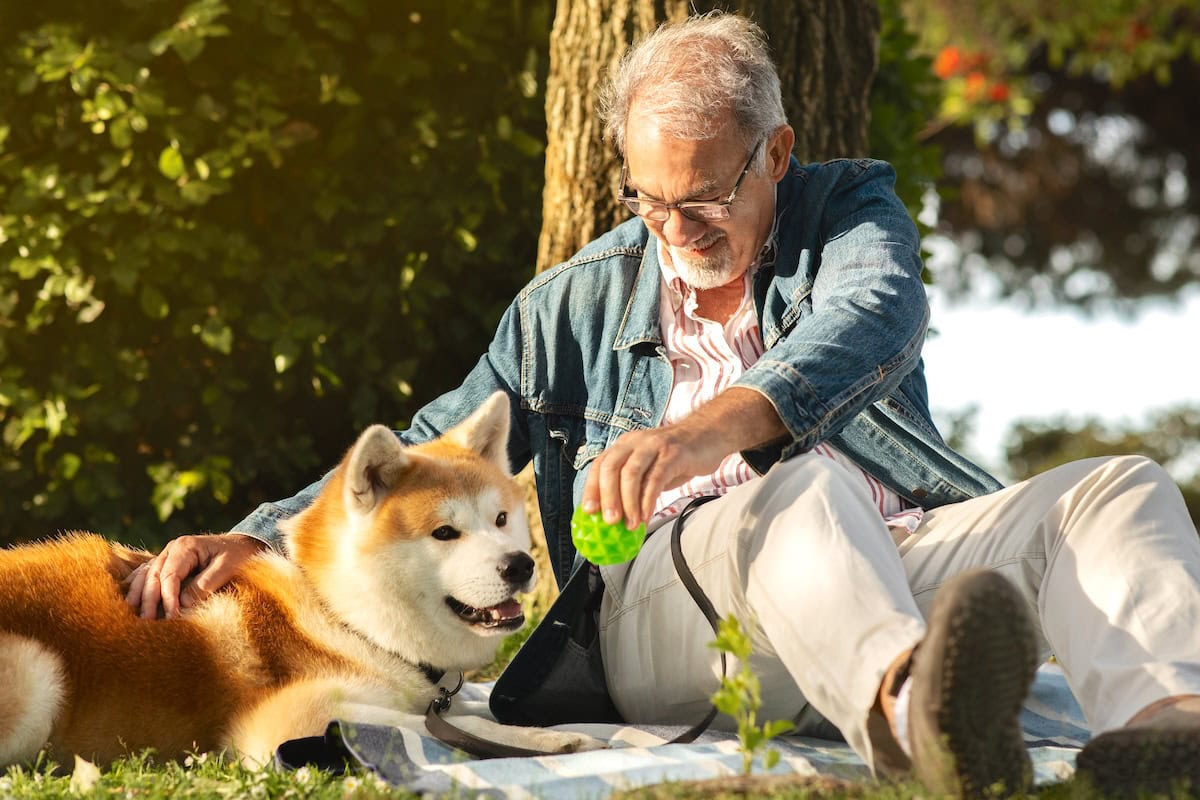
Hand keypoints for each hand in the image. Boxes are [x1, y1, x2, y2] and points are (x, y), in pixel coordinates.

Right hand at [123, 533, 265, 619]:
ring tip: (133, 613)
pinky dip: (138, 585)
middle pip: (154, 576)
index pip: (170, 575)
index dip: (168, 598)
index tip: (171, 617)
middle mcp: (172, 549)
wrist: (241, 544)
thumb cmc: (237, 555)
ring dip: (139, 594)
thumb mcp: (228, 567)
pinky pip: (147, 573)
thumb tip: (182, 603)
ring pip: (146, 574)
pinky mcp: (168, 563)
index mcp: (185, 547)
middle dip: (149, 599)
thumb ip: (206, 583)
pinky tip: (131, 598)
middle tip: (147, 621)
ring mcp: (167, 555)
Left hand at [580, 387, 788, 528]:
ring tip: (630, 525)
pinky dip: (648, 501)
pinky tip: (646, 516)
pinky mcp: (673, 453)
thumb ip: (633, 486)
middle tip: (609, 521)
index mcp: (624, 445)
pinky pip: (655, 479)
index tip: (588, 512)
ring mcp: (654, 446)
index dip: (591, 488)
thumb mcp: (649, 469)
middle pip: (611, 468)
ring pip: (631, 473)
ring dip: (628, 502)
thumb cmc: (675, 458)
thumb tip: (615, 517)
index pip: (600, 465)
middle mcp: (635, 442)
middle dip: (607, 497)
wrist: (708, 435)